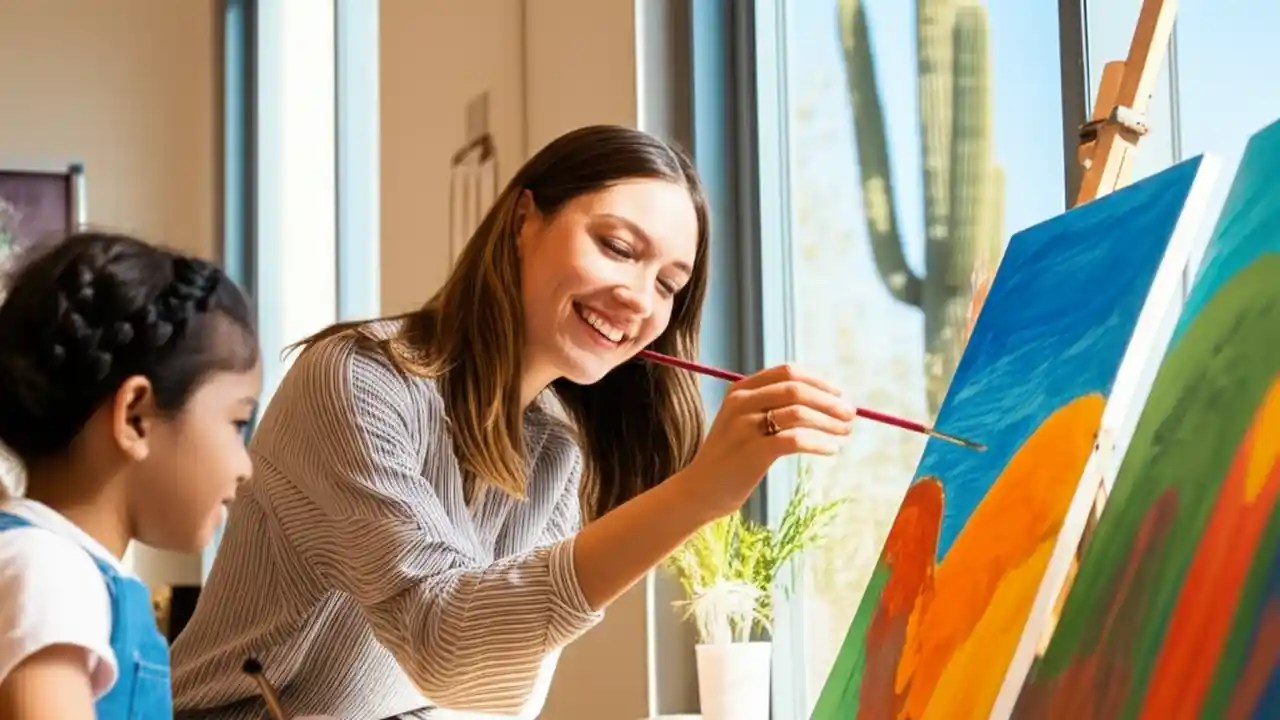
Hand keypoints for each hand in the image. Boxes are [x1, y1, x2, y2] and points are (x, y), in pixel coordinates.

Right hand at [675, 363, 853, 518]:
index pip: (788, 372)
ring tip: (845, 432)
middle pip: (797, 389)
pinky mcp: (753, 452)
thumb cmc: (731, 458)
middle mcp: (741, 403)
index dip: (819, 381)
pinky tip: (831, 450)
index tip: (840, 395)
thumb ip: (771, 406)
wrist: (700, 490)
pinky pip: (796, 440)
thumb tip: (824, 401)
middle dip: (830, 401)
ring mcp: (745, 427)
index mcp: (740, 390)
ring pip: (799, 412)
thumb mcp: (743, 422)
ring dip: (829, 422)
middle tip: (851, 414)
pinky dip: (819, 443)